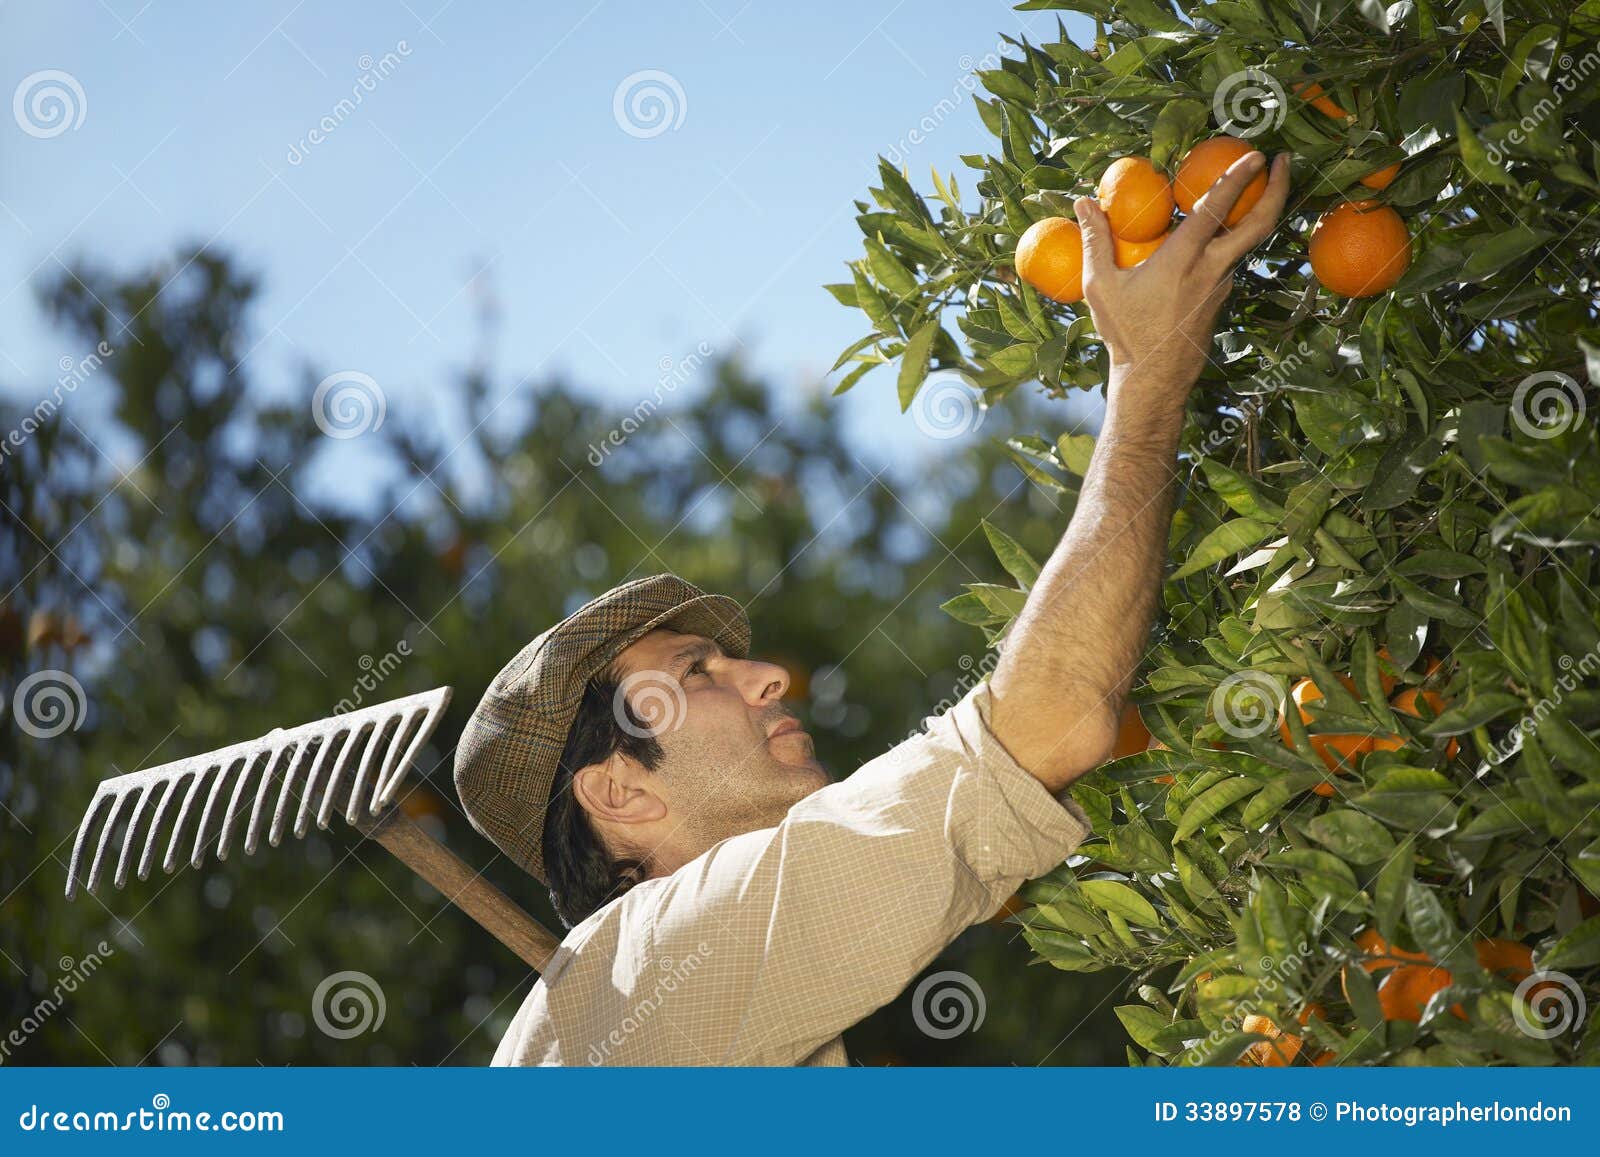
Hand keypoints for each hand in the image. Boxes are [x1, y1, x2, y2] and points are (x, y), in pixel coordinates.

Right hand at [1074, 150, 1290, 392]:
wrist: (1154, 378)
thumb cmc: (1125, 332)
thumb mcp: (1101, 286)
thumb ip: (1095, 240)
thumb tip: (1083, 202)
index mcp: (1184, 259)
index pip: (1217, 208)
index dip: (1238, 177)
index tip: (1257, 154)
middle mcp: (1212, 268)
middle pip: (1260, 223)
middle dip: (1278, 188)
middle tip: (1285, 160)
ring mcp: (1222, 284)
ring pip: (1244, 241)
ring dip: (1253, 211)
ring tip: (1250, 187)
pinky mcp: (1221, 297)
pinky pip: (1228, 260)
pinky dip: (1228, 239)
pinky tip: (1213, 233)